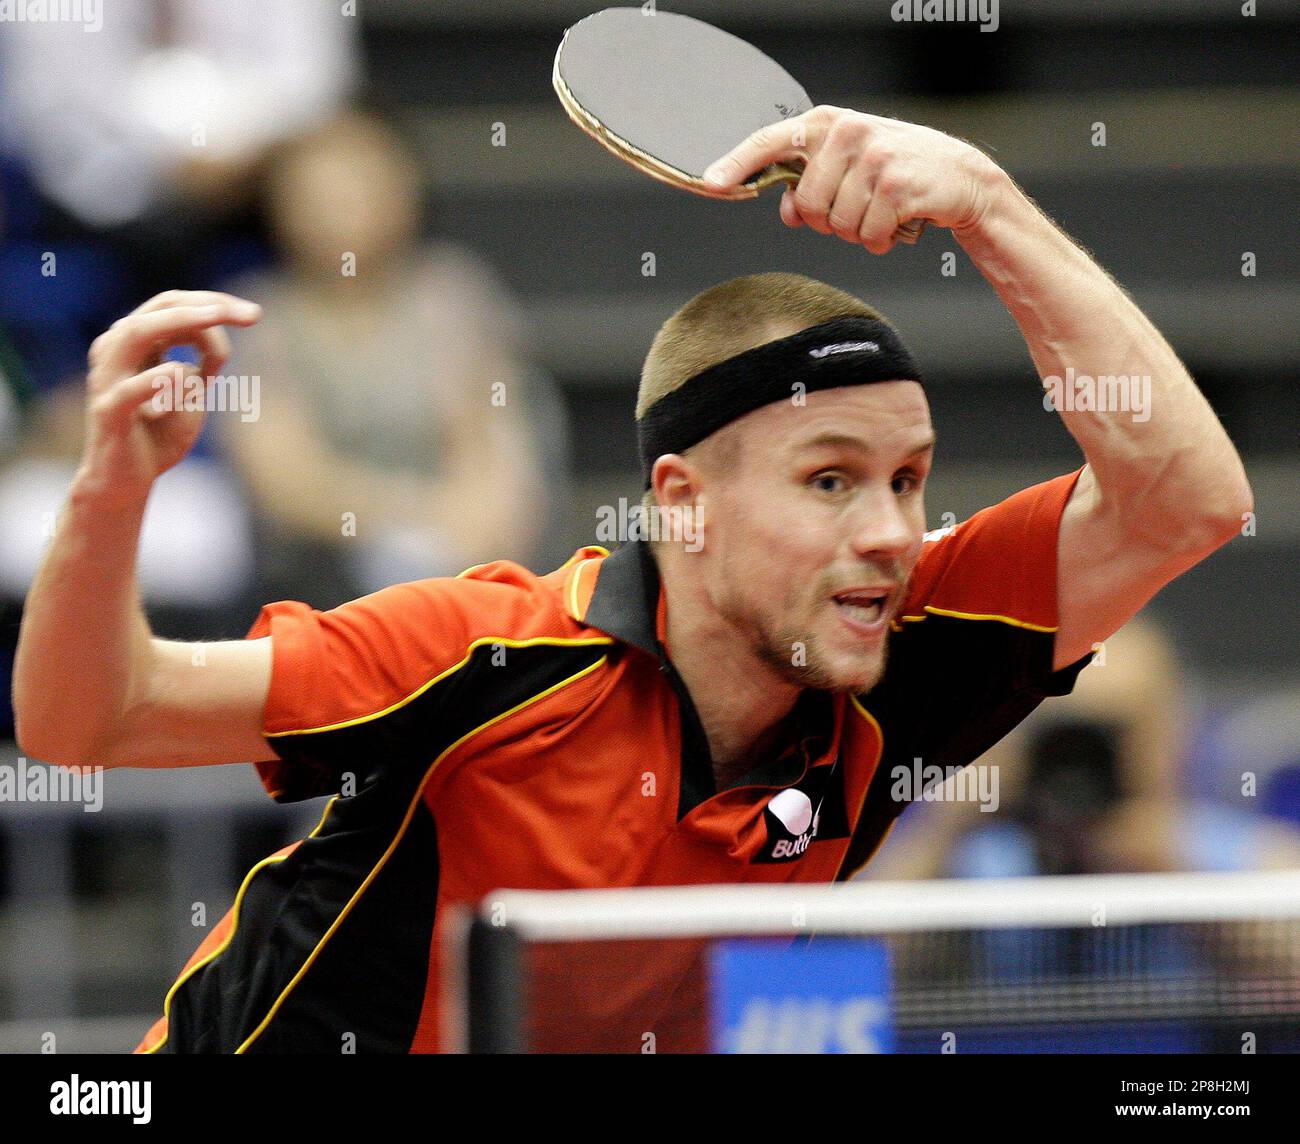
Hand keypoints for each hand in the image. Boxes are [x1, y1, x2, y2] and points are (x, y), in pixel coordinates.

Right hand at [79, 291, 261, 506]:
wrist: (126, 484)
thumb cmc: (158, 438)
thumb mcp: (190, 398)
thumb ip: (200, 369)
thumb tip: (217, 345)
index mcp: (135, 344)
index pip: (173, 304)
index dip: (214, 303)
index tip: (252, 315)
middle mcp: (115, 352)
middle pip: (160, 307)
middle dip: (208, 306)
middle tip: (250, 314)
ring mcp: (108, 380)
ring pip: (137, 333)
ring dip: (181, 321)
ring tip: (217, 319)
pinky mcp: (108, 412)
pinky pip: (131, 389)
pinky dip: (162, 380)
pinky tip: (193, 379)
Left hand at [702, 105, 1001, 253]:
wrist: (957, 176)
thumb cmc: (894, 173)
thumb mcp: (847, 170)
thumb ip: (810, 185)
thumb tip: (786, 209)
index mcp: (825, 124)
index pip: (770, 142)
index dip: (738, 165)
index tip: (711, 182)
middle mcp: (846, 132)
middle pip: (806, 206)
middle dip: (828, 222)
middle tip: (857, 209)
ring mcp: (871, 157)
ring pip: (836, 226)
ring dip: (857, 232)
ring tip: (880, 212)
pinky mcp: (894, 184)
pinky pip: (866, 235)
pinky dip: (879, 240)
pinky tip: (896, 222)